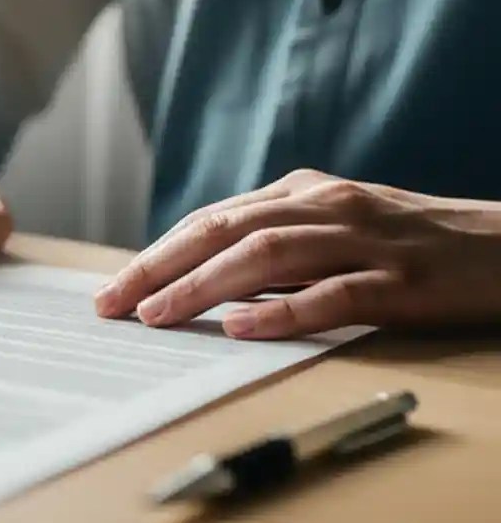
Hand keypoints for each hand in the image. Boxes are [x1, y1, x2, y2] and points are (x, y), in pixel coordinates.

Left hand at [94, 168, 500, 338]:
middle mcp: (326, 207)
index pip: (210, 220)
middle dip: (159, 267)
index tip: (111, 289)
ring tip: (158, 314)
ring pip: (267, 256)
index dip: (156, 254)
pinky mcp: (402, 283)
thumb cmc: (410, 245)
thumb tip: (195, 281)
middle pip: (224, 230)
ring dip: (204, 286)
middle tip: (112, 304)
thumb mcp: (333, 229)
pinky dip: (283, 311)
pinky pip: (334, 294)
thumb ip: (272, 245)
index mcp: (303, 193)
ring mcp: (365, 242)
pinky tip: (242, 328)